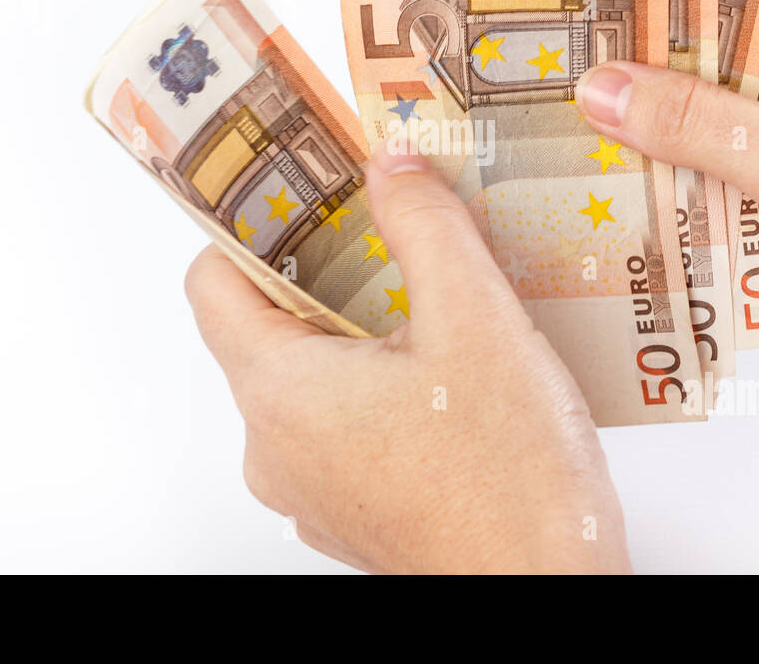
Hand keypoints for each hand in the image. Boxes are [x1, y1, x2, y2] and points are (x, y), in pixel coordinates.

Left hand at [184, 147, 630, 573]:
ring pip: (310, 380)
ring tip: (434, 304)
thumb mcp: (477, 319)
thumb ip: (425, 226)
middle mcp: (274, 446)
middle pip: (266, 328)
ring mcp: (310, 488)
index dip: (249, 228)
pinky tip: (447, 376)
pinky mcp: (350, 512)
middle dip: (326, 273)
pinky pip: (341, 427)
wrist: (545, 590)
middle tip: (388, 234)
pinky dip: (377, 390)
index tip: (297, 193)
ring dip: (360, 334)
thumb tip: (390, 168)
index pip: (213, 282)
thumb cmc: (509, 480)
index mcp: (280, 391)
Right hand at [576, 0, 758, 415]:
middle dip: (651, 102)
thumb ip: (693, 125)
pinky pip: (757, 175)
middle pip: (718, 65)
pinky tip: (656, 221)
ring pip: (732, 126)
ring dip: (679, 160)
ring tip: (592, 174)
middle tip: (563, 118)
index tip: (569, 38)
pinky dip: (716, 199)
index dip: (643, 21)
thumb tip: (602, 88)